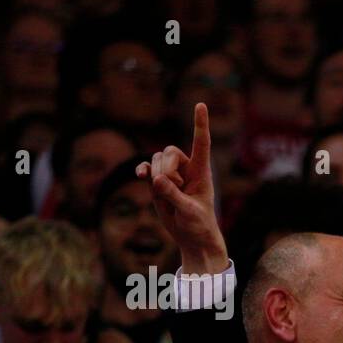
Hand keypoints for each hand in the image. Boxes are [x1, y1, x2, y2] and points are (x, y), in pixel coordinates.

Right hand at [135, 103, 226, 272]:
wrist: (192, 237)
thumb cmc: (199, 225)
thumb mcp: (189, 212)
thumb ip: (173, 196)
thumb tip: (155, 179)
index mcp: (202, 173)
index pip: (201, 143)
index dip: (200, 124)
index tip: (200, 104)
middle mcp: (187, 169)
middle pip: (169, 151)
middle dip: (165, 167)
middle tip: (171, 186)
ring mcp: (172, 175)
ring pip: (156, 159)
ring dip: (155, 173)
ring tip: (165, 193)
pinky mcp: (159, 183)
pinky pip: (147, 168)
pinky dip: (142, 170)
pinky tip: (140, 176)